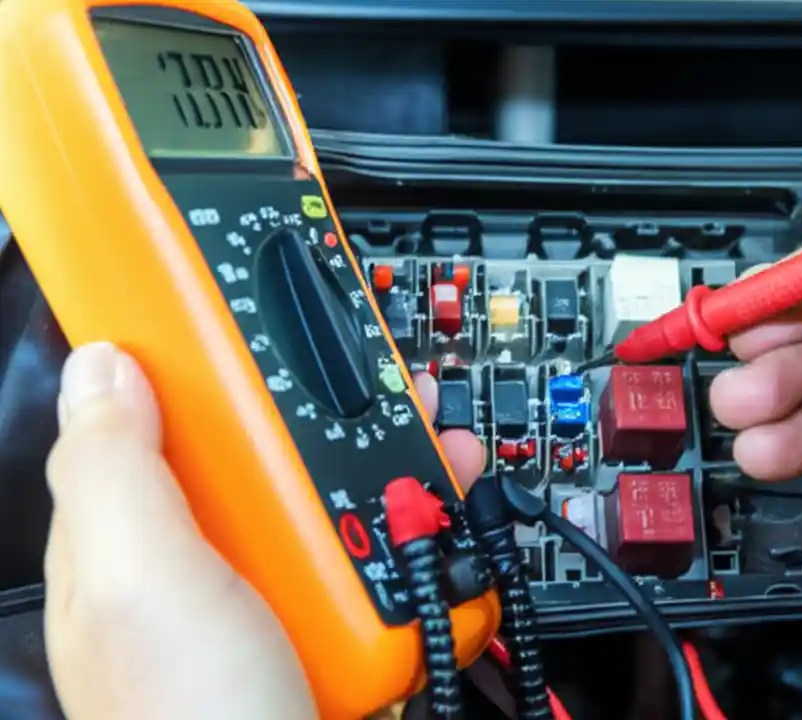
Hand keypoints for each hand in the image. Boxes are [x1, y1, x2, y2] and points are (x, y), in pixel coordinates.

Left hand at [43, 341, 483, 719]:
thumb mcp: (140, 587)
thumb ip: (116, 470)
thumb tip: (106, 362)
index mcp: (129, 537)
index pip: (146, 406)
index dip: (182, 338)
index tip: (223, 274)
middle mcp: (198, 557)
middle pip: (254, 435)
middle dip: (314, 392)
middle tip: (357, 358)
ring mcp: (268, 589)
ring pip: (326, 482)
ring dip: (386, 450)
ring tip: (430, 433)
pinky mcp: (332, 617)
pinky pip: (376, 540)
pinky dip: (420, 515)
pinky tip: (443, 500)